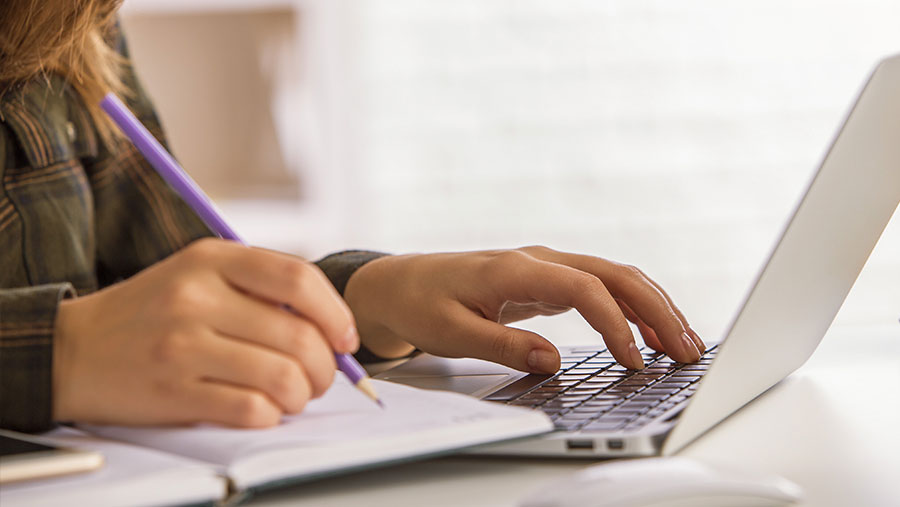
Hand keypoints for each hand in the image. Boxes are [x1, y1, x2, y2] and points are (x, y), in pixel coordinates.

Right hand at [53, 238, 357, 426]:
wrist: (71, 350)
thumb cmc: (150, 313)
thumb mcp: (198, 274)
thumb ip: (258, 287)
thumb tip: (330, 324)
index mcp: (210, 259)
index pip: (298, 278)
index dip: (335, 312)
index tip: (345, 338)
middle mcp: (197, 297)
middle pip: (299, 334)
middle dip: (326, 367)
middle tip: (323, 378)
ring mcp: (183, 345)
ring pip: (282, 376)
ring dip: (303, 394)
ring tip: (295, 396)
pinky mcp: (173, 391)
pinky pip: (251, 409)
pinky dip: (271, 415)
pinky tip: (265, 410)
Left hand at [343, 246, 703, 372]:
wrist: (402, 284)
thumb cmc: (422, 303)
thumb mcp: (452, 332)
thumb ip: (503, 345)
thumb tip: (552, 361)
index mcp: (517, 269)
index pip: (584, 289)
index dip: (615, 324)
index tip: (633, 361)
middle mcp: (540, 261)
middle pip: (615, 275)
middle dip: (657, 311)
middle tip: (688, 350)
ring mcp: (547, 268)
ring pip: (615, 278)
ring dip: (652, 308)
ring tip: (683, 344)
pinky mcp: (547, 282)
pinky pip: (601, 290)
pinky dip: (630, 309)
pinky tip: (647, 335)